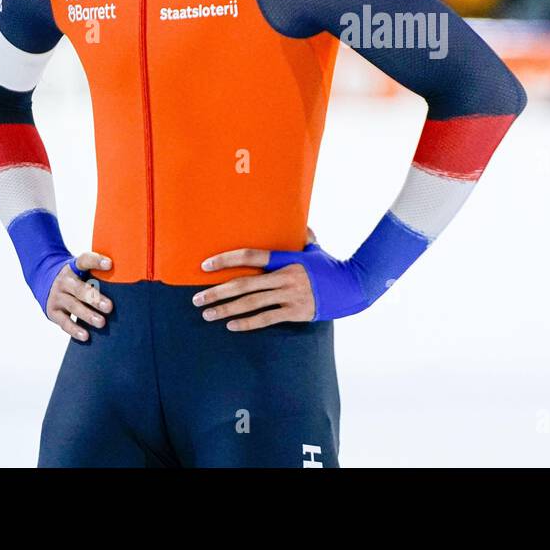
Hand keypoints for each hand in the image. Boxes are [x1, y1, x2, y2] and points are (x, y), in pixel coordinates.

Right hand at [46, 251, 112, 340]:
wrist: (46, 282)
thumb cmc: (77, 277)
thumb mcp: (83, 270)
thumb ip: (99, 272)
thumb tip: (130, 275)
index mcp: (74, 267)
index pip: (84, 260)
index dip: (96, 261)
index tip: (110, 264)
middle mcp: (64, 281)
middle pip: (79, 289)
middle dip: (95, 298)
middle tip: (110, 307)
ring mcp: (57, 296)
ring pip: (73, 306)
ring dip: (87, 315)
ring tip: (101, 323)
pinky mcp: (52, 311)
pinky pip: (64, 322)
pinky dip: (74, 330)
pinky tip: (86, 336)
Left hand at [193, 228, 324, 329]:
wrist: (353, 287)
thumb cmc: (330, 266)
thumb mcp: (315, 249)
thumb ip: (302, 237)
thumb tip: (297, 225)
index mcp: (287, 258)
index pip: (252, 255)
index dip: (227, 259)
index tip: (206, 265)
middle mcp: (287, 276)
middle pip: (245, 284)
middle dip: (217, 291)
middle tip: (197, 298)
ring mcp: (291, 296)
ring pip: (252, 303)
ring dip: (226, 309)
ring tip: (207, 313)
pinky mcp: (296, 312)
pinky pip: (267, 319)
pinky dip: (247, 323)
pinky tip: (231, 325)